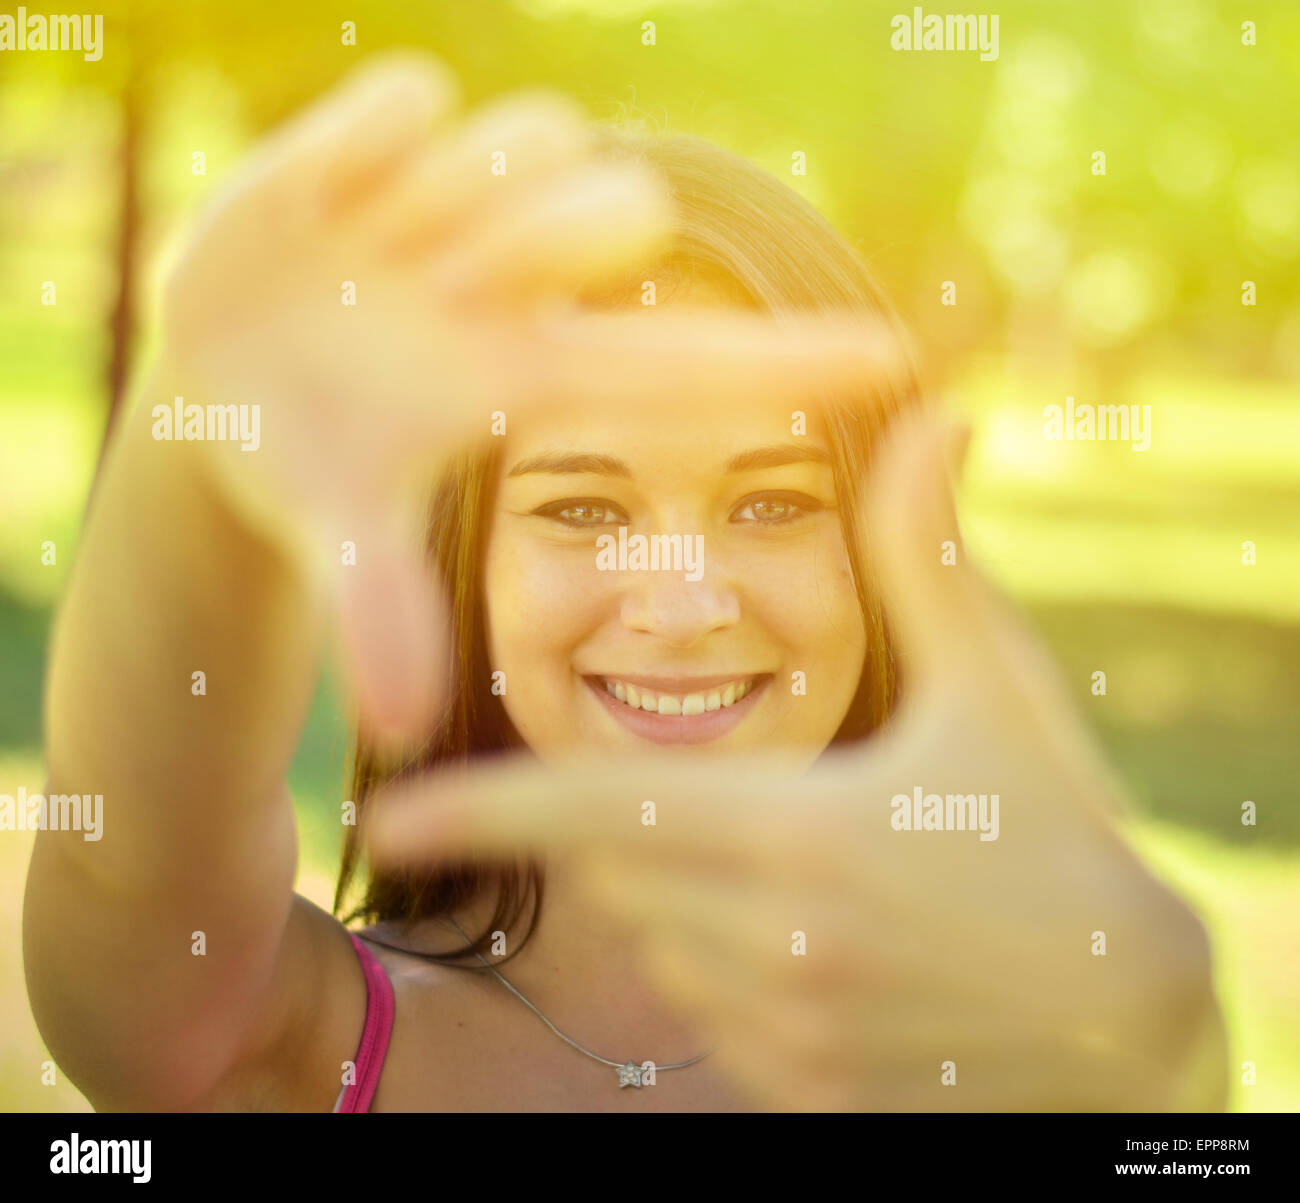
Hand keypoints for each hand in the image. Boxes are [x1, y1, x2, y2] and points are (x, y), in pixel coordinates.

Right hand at [149, 52, 904, 742]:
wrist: (220, 380)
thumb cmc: (315, 464)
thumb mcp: (345, 533)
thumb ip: (379, 611)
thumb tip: (394, 723)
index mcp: (533, 373)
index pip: (689, 365)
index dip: (788, 360)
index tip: (893, 360)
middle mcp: (521, 279)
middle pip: (623, 206)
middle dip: (535, 239)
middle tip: (446, 287)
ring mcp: (456, 198)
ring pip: (528, 136)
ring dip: (449, 200)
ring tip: (375, 258)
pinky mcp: (374, 139)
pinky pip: (406, 95)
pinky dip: (366, 144)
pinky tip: (324, 208)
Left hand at [363, 410, 1226, 1110]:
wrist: (1135, 1020)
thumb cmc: (1063, 834)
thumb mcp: (997, 690)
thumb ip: (931, 558)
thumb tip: (937, 416)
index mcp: (799, 833)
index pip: (593, 815)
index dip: (479, 812)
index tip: (383, 820)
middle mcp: (774, 941)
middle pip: (619, 868)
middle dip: (641, 823)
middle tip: (742, 798)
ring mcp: (785, 1028)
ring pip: (657, 940)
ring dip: (693, 894)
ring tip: (821, 875)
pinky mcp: (802, 1089)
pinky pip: (707, 1010)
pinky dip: (731, 962)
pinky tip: (835, 945)